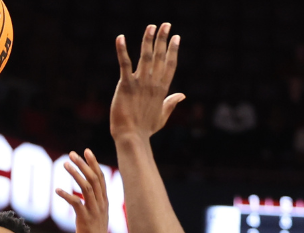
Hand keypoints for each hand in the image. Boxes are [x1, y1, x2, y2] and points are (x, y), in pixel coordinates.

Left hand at [56, 149, 113, 232]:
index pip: (100, 178)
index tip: (86, 151)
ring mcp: (94, 212)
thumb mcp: (96, 217)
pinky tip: (57, 190)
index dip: (93, 163)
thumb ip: (93, 204)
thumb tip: (83, 195)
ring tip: (64, 164)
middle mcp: (101, 204)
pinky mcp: (85, 220)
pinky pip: (76, 203)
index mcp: (104, 202)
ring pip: (86, 188)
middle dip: (83, 164)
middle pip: (93, 179)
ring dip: (75, 174)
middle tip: (72, 154)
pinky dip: (67, 195)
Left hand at [111, 23, 184, 140]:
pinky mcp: (125, 86)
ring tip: (151, 26)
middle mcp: (153, 84)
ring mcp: (140, 84)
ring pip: (145, 57)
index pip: (169, 65)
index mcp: (161, 90)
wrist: (132, 137)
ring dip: (148, 40)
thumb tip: (183, 95)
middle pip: (159, 57)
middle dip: (163, 39)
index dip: (172, 50)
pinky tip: (120, 38)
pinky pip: (124, 64)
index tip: (176, 37)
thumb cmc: (145, 129)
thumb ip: (171, 102)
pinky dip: (122, 50)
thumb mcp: (162, 115)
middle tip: (165, 24)